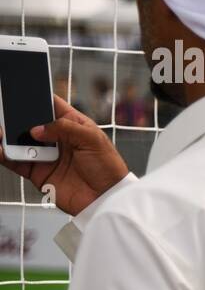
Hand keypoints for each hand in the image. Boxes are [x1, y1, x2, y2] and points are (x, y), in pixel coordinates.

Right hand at [0, 95, 128, 215]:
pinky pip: (16, 161)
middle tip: (4, 112)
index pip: (51, 105)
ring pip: (19, 141)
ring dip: (6, 136)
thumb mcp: (92, 139)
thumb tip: (36, 130)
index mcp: (73, 124)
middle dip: (16, 116)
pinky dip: (4, 155)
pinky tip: (0, 149)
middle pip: (30, 122)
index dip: (37, 98)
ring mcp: (46, 155)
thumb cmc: (108, 167)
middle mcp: (57, 138)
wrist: (106, 198)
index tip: (21, 91)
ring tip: (0, 131)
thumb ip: (64, 128)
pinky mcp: (38, 172)